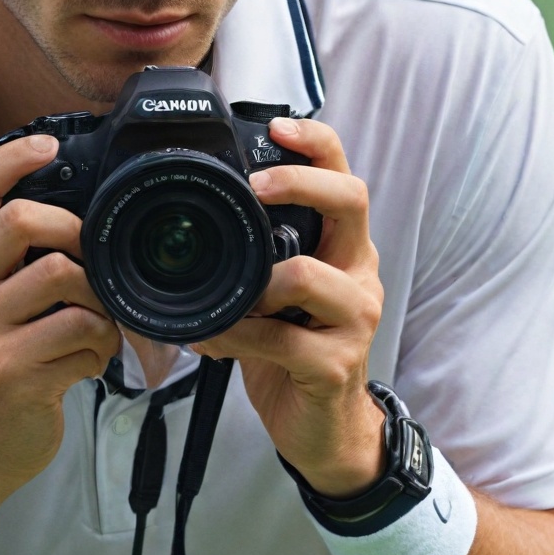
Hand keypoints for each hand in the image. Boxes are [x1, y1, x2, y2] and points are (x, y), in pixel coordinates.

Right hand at [0, 135, 120, 500]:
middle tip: (97, 266)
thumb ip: (16, 266)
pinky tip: (88, 364)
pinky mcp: (10, 372)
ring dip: (99, 301)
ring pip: (62, 276)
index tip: (50, 144)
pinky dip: (100, 348)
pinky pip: (80, 334)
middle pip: (22, 220)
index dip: (14, 157)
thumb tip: (82, 223)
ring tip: (97, 327)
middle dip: (77, 233)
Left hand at [195, 118, 386, 497]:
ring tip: (224, 292)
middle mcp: (357, 272)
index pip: (344, 176)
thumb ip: (256, 254)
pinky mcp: (335, 363)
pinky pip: (281, 339)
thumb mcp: (277, 293)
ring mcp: (354, 317)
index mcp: (344, 247)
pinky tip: (211, 338)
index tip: (277, 125)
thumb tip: (195, 214)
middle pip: (351, 201)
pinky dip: (235, 334)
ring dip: (255, 281)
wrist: (323, 429)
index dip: (316, 143)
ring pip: (311, 275)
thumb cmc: (294, 351)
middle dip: (299, 182)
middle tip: (254, 187)